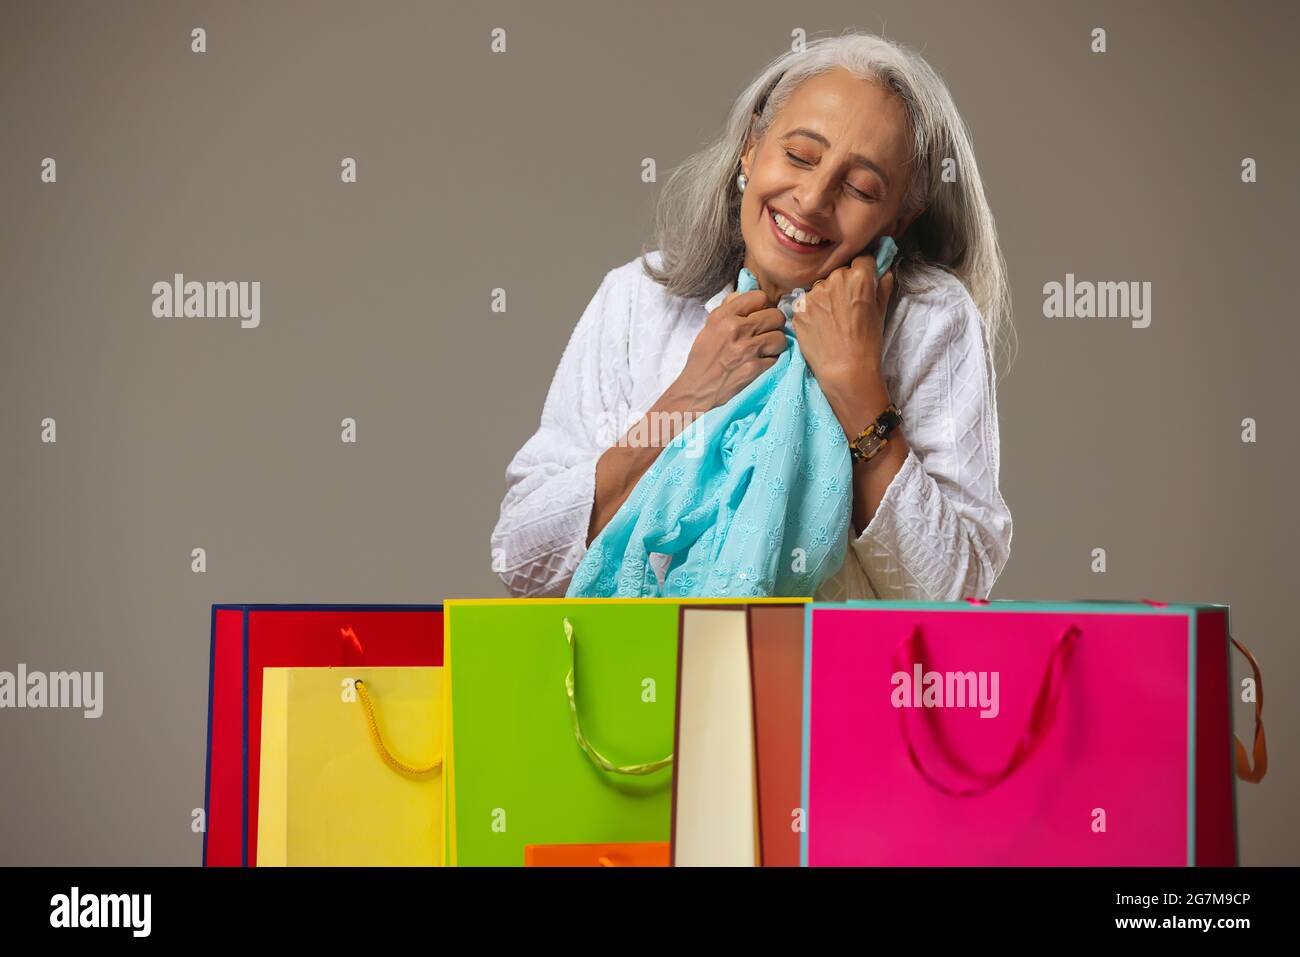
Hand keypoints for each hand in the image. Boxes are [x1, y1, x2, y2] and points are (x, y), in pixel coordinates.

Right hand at [662, 289, 787, 413]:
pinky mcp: (755, 368)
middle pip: (776, 316)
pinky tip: (761, 363)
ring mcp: (747, 349)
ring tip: (765, 349)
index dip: (764, 306)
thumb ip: (728, 309)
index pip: (759, 297)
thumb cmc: (704, 358)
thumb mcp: (710, 327)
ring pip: (780, 337)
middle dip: (774, 325)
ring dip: (776, 344)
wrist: (697, 390)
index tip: (760, 314)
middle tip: (766, 333)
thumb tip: (745, 295)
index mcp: (723, 316)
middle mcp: (736, 329)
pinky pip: (777, 357)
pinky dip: (772, 360)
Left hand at [790, 251, 894, 400]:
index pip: (862, 259)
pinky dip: (811, 310)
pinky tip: (819, 325)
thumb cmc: (868, 343)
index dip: (864, 270)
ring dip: (825, 296)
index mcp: (859, 276)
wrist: (845, 370)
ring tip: (831, 319)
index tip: (863, 282)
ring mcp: (813, 293)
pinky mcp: (798, 307)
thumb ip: (883, 285)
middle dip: (843, 284)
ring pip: (820, 286)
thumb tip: (885, 270)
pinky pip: (806, 302)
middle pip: (838, 272)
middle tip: (846, 306)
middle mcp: (834, 279)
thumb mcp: (881, 312)